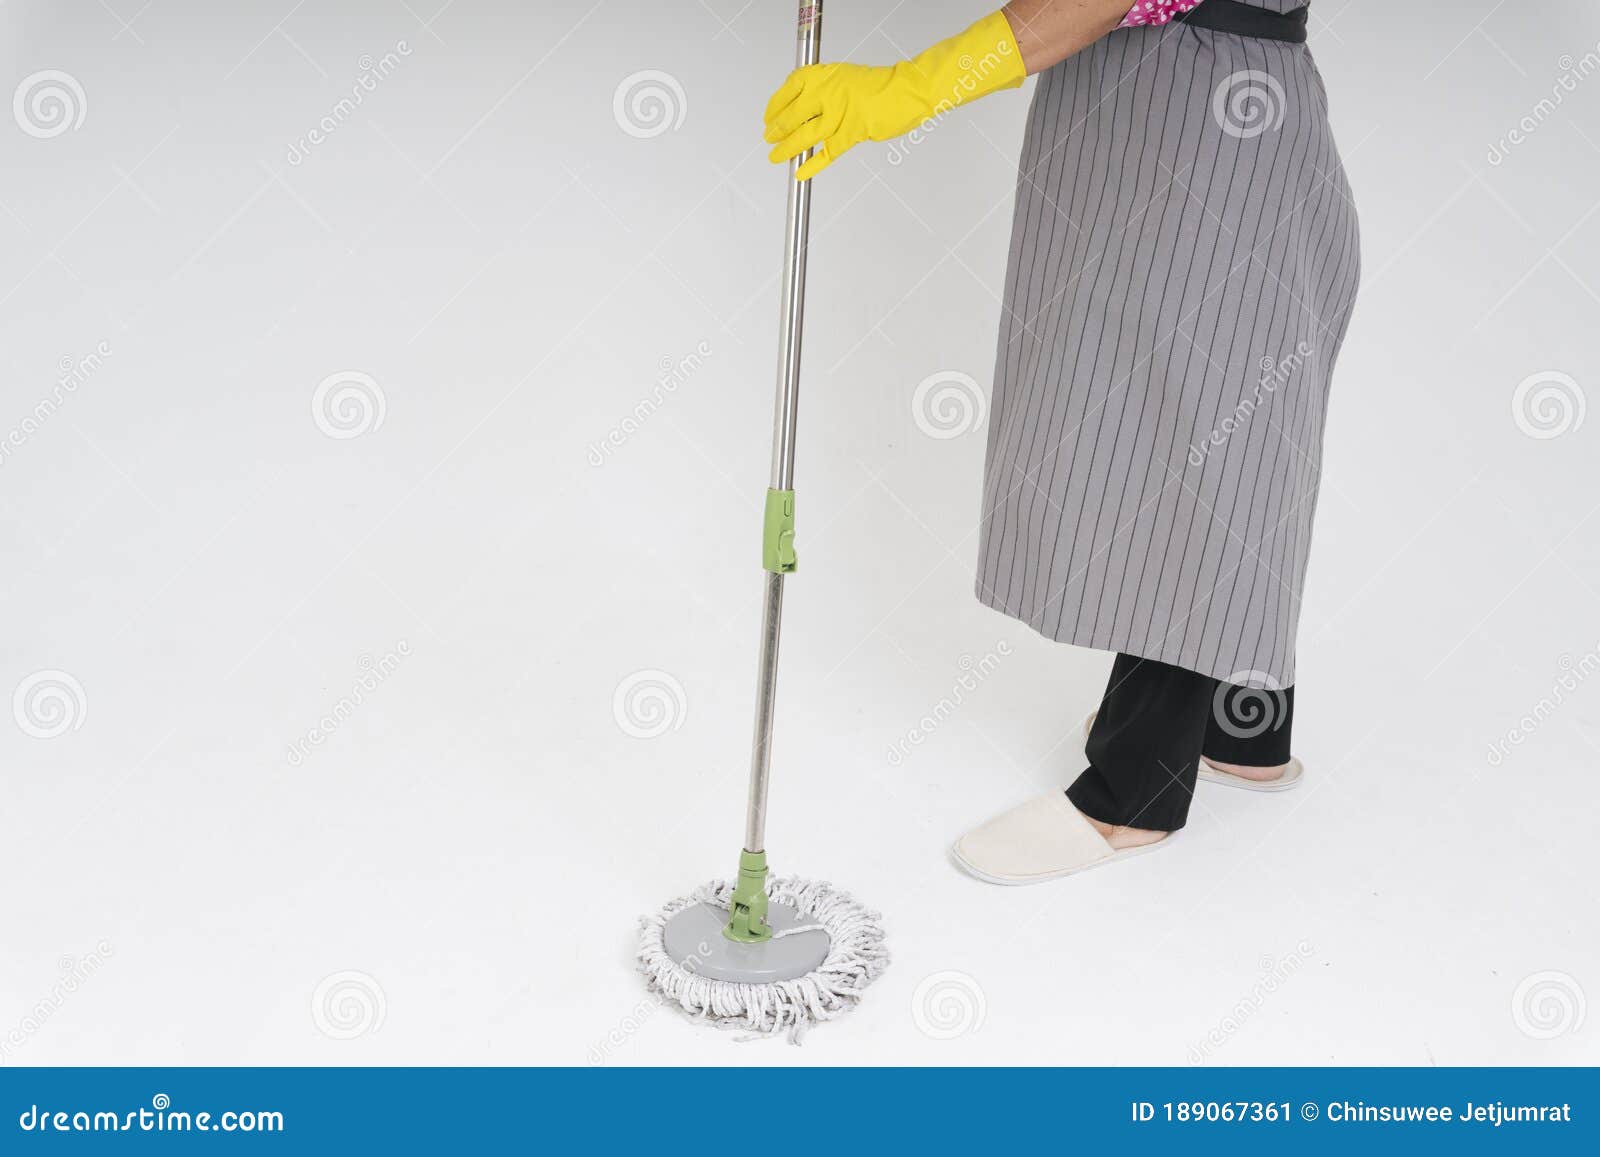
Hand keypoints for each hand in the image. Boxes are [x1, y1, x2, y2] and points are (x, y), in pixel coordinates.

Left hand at [760, 11, 1027, 181]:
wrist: (907, 90)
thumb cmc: (880, 85)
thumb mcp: (844, 78)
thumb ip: (824, 92)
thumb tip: (804, 112)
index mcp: (824, 75)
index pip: (789, 89)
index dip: (775, 106)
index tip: (768, 116)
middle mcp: (827, 93)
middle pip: (793, 115)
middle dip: (777, 130)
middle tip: (768, 138)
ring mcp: (838, 115)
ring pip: (804, 136)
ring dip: (787, 149)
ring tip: (776, 157)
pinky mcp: (851, 134)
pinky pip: (826, 153)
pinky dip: (811, 165)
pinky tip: (800, 172)